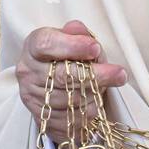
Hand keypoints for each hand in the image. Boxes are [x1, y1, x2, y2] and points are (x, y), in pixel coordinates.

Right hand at [16, 20, 127, 142]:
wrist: (50, 85)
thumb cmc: (63, 57)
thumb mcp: (69, 40)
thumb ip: (76, 34)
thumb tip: (78, 29)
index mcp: (33, 48)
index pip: (46, 44)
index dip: (72, 46)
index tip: (95, 48)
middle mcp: (28, 73)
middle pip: (62, 76)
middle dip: (95, 75)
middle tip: (119, 73)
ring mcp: (34, 98)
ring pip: (71, 100)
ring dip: (96, 92)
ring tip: (112, 83)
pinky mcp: (45, 120)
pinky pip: (74, 118)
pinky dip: (91, 108)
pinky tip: (97, 98)